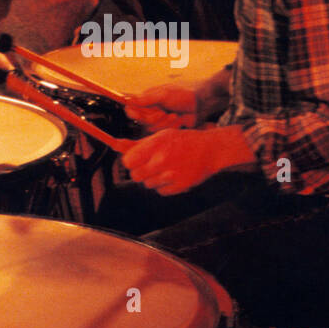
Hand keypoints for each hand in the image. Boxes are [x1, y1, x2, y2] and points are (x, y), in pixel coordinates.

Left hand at [122, 126, 253, 195]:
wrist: (211, 150)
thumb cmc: (184, 141)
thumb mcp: (162, 136)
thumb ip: (140, 144)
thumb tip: (117, 145)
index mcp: (156, 145)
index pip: (128, 161)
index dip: (130, 162)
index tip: (135, 160)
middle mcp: (162, 160)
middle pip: (135, 175)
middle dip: (140, 172)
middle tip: (150, 166)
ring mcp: (170, 174)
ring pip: (147, 184)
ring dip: (152, 179)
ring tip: (165, 169)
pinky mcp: (179, 186)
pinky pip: (160, 191)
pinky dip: (164, 186)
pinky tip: (172, 176)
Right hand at [124, 85, 199, 130]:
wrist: (201, 105)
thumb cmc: (182, 95)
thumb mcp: (163, 94)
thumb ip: (144, 98)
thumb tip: (126, 99)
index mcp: (147, 100)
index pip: (131, 110)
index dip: (137, 114)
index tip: (145, 112)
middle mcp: (150, 111)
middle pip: (142, 122)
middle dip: (154, 117)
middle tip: (164, 111)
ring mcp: (158, 121)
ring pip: (152, 129)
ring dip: (165, 122)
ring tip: (175, 115)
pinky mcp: (166, 130)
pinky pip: (162, 133)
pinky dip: (172, 126)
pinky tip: (180, 120)